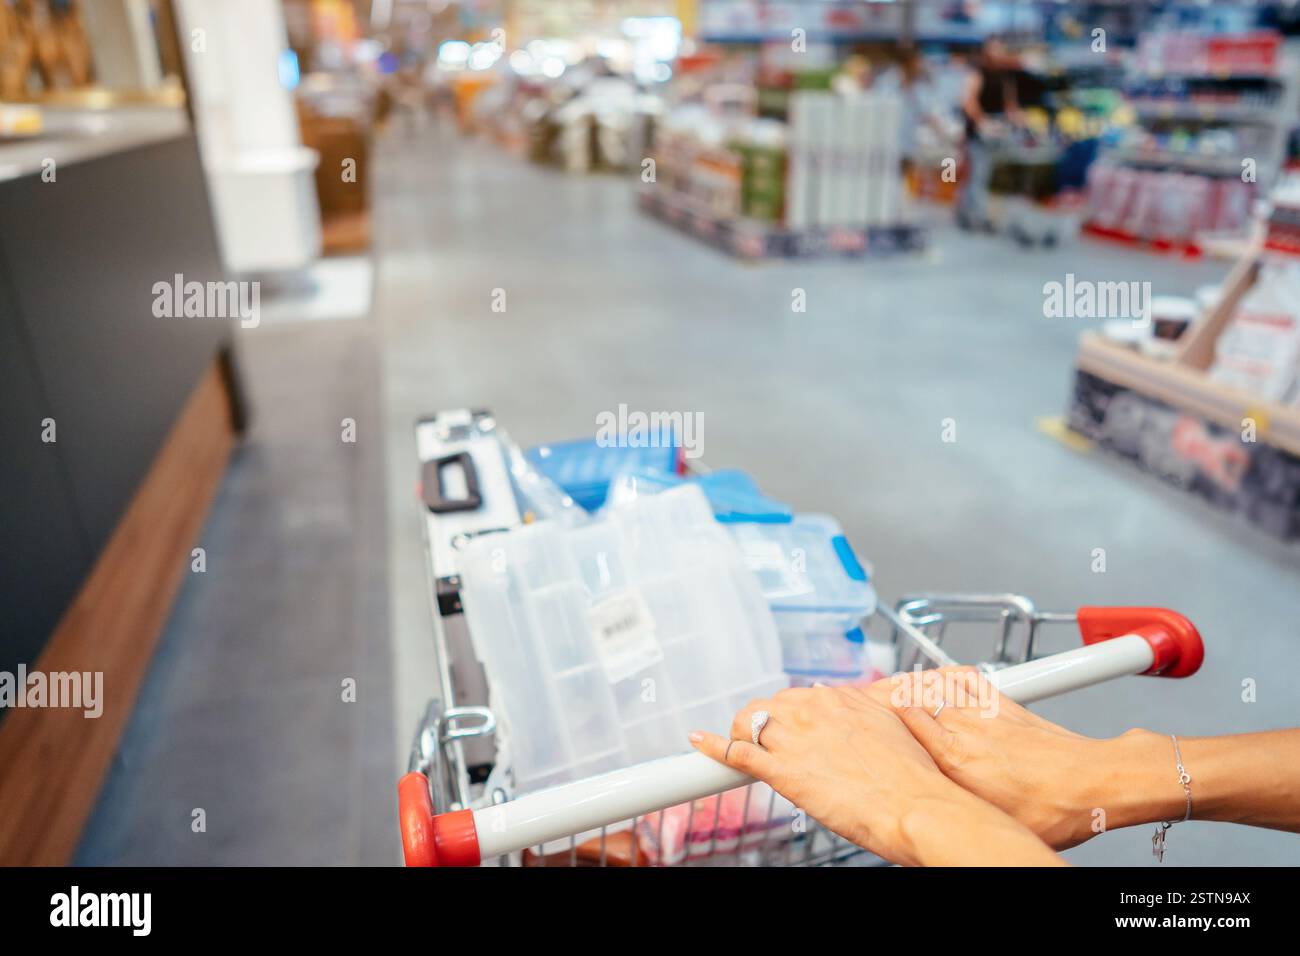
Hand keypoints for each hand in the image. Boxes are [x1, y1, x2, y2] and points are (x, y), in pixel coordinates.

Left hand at [689, 685, 1063, 865]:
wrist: (917, 806)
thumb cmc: (916, 779)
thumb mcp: (898, 733)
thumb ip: (874, 721)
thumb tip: (871, 716)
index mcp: (844, 699)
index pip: (801, 697)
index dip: (790, 716)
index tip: (788, 727)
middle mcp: (816, 708)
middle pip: (771, 706)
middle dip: (764, 725)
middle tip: (767, 745)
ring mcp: (797, 736)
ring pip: (750, 724)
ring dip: (742, 737)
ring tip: (739, 751)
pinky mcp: (783, 768)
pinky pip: (736, 752)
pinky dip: (713, 748)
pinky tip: (700, 746)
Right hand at [884, 667, 1158, 848]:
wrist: (1094, 782)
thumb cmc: (1052, 808)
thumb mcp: (993, 822)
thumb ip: (958, 811)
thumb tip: (939, 822)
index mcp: (954, 759)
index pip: (905, 719)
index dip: (885, 712)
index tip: (873, 712)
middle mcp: (965, 728)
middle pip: (916, 698)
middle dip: (895, 696)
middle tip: (881, 699)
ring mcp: (986, 712)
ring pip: (940, 684)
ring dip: (920, 683)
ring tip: (906, 687)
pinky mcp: (1007, 705)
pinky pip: (969, 679)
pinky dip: (952, 675)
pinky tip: (947, 679)